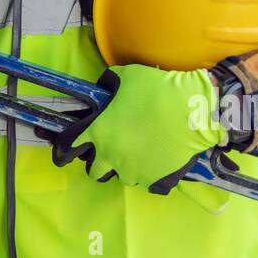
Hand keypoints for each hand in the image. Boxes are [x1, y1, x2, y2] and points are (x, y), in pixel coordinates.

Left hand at [49, 65, 235, 209]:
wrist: (192, 109)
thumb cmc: (156, 90)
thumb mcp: (126, 76)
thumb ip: (108, 83)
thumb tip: (104, 86)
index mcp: (99, 132)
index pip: (69, 147)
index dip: (65, 148)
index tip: (65, 150)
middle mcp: (111, 156)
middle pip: (94, 171)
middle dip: (100, 162)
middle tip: (112, 149)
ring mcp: (133, 171)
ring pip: (122, 176)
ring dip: (126, 166)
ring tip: (139, 152)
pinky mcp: (155, 180)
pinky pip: (146, 182)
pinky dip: (149, 173)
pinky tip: (157, 159)